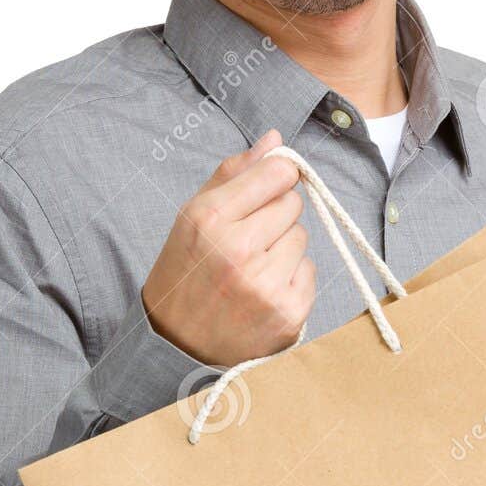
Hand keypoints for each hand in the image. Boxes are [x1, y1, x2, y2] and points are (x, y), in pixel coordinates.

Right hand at [142, 129, 315, 366]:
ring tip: (252, 267)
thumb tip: (274, 139)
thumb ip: (235, 173)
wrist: (176, 346)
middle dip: (275, 215)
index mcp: (210, 218)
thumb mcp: (193, 216)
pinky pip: (309, 270)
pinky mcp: (288, 313)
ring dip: (283, 247)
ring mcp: (265, 285)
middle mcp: (238, 250)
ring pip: (302, 237)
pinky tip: (263, 289)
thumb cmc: (185, 272)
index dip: (275, 177)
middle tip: (248, 239)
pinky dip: (291, 277)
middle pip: (292, 203)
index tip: (266, 188)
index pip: (276, 172)